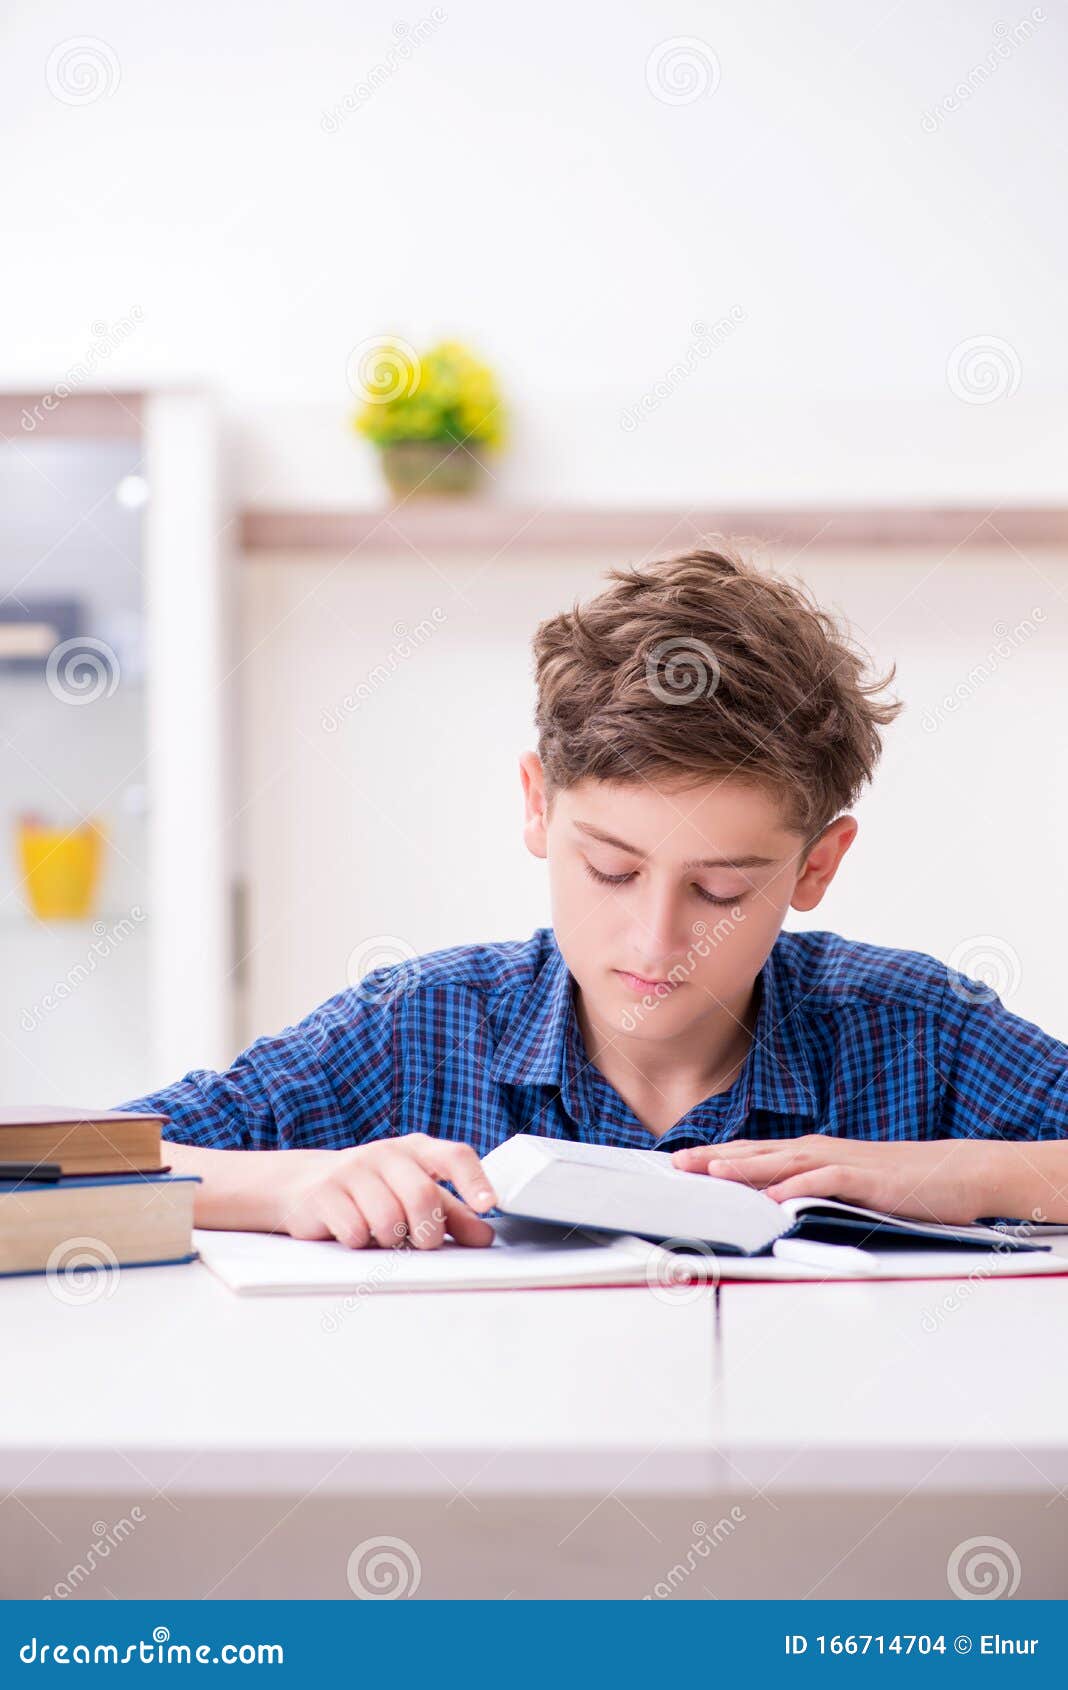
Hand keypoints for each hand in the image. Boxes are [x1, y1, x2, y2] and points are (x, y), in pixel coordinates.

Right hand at [273, 1133, 497, 1248]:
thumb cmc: (370, 1190)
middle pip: (423, 1196)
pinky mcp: (324, 1193)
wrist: (302, 1183)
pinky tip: (354, 1232)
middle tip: (421, 1243)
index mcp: (416, 1149)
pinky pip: (356, 1231)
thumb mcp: (413, 1193)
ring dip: (390, 1240)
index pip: (454, 1155)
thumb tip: (484, 1236)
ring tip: (381, 1234)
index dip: (473, 1180)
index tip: (486, 1204)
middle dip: (428, 1232)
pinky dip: (361, 1242)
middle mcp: (386, 1152)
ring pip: (388, 1220)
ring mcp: (352, 1169)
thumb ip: (451, 1214)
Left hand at [670, 1135, 1010, 1225]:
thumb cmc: (899, 1182)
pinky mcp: (867, 1179)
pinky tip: (777, 1197)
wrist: (956, 1172)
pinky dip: (800, 1188)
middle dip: (715, 1158)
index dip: (715, 1156)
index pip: (753, 1153)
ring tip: (712, 1172)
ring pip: (785, 1162)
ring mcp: (843, 1162)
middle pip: (758, 1152)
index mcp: (811, 1154)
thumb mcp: (845, 1186)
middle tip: (676, 1164)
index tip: (678, 1162)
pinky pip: (827, 1182)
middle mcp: (820, 1152)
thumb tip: (771, 1207)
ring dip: (747, 1167)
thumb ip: (810, 1193)